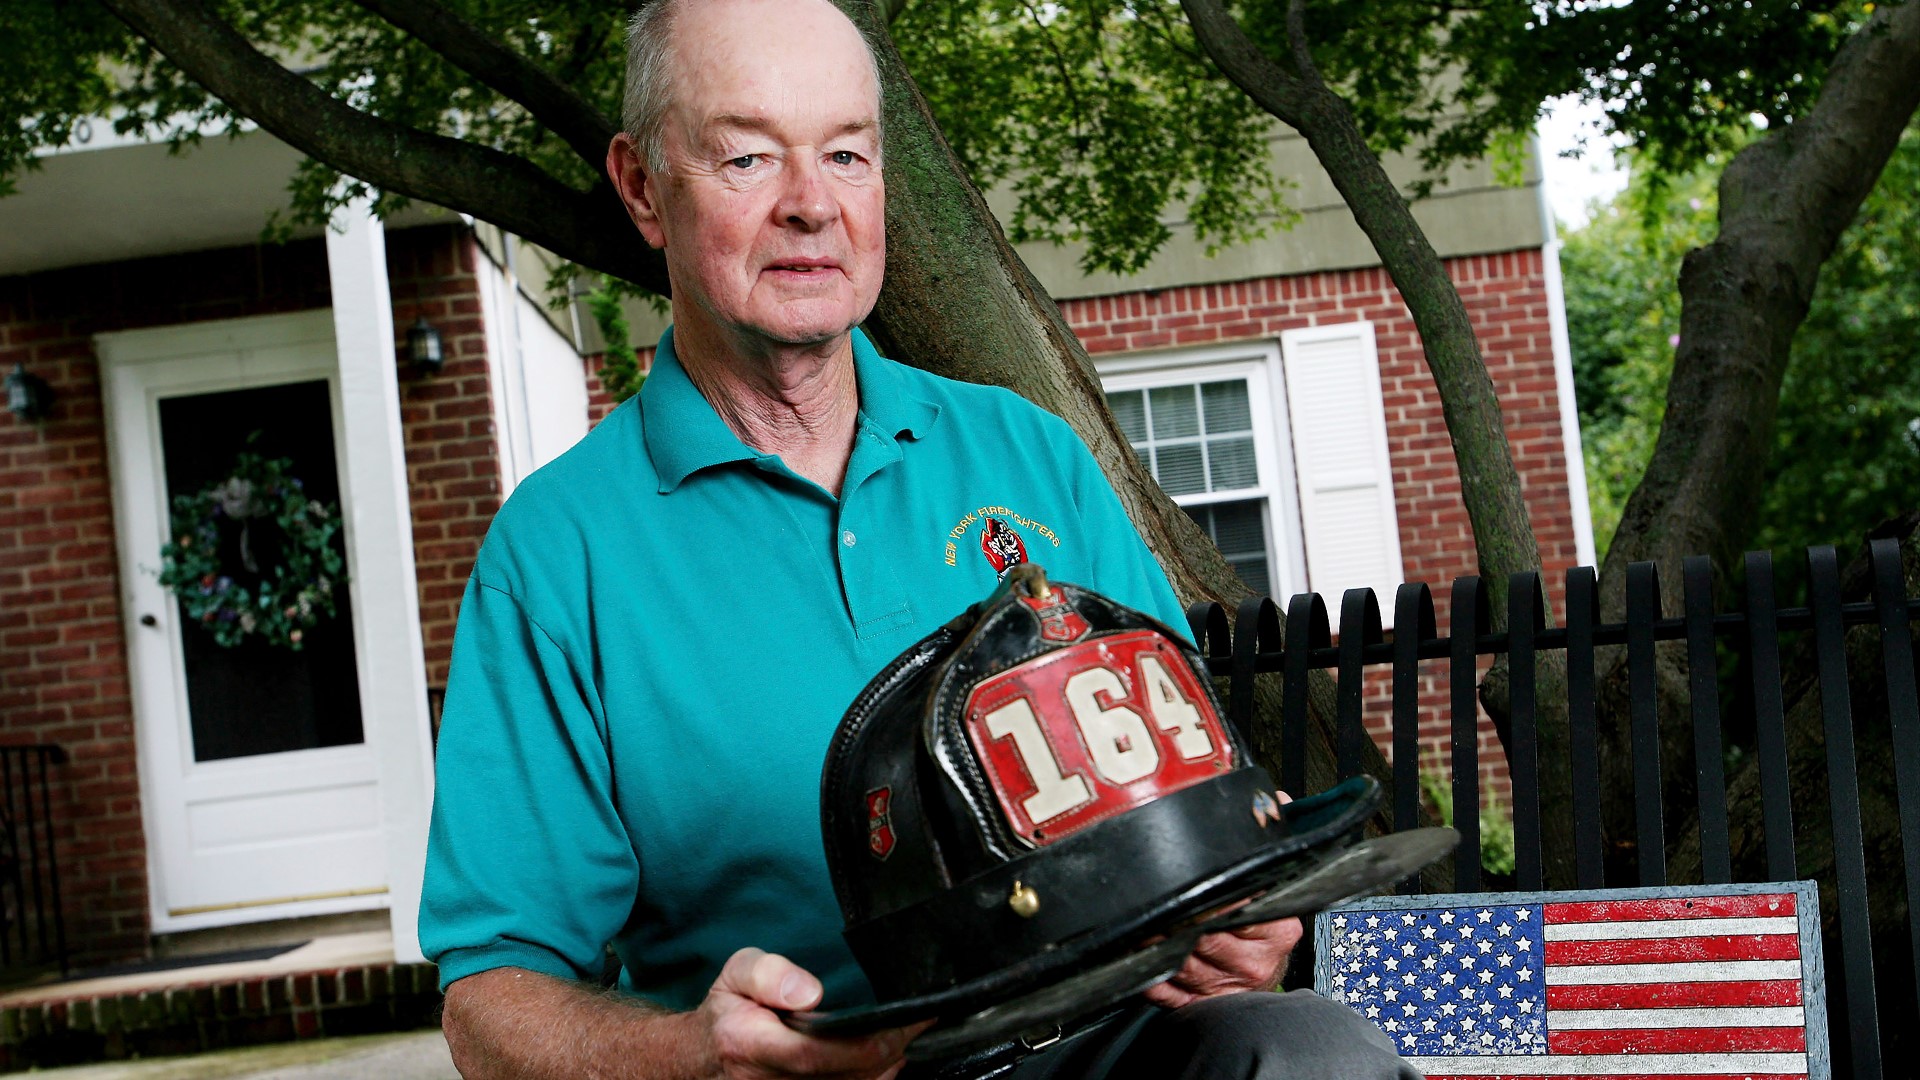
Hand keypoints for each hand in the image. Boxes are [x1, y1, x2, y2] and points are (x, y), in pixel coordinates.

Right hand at [697, 947, 924, 1078]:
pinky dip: (872, 1079)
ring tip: (904, 1035)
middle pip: (844, 1078)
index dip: (866, 1042)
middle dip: (888, 1050)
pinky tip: (884, 1060)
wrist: (705, 1055)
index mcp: (749, 1045)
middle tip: (916, 1021)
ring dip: (885, 1067)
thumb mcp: (738, 974)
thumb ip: (768, 974)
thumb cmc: (729, 1009)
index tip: (903, 1021)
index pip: (815, 1054)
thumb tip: (808, 992)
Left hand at [1144, 790, 1301, 1008]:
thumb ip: (1269, 839)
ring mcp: (1228, 987)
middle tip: (1151, 903)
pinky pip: (1166, 993)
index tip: (1184, 887)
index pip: (1233, 906)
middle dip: (1172, 919)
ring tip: (1140, 925)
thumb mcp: (1272, 881)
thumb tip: (1276, 800)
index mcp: (1276, 927)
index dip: (1204, 895)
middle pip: (1201, 937)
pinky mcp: (1204, 1006)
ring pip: (1179, 964)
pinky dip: (1150, 976)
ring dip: (1154, 945)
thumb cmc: (1265, 923)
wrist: (1266, 971)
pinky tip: (1141, 959)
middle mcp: (1254, 961)